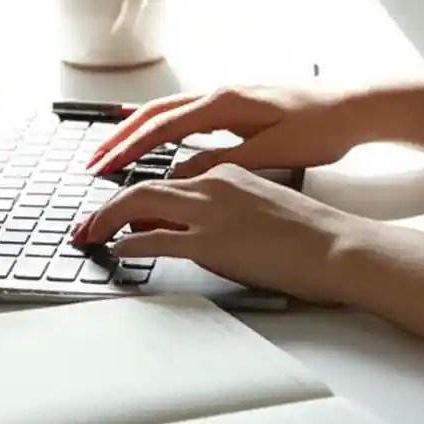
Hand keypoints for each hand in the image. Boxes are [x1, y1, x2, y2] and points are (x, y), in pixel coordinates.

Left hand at [73, 163, 370, 303]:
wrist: (337, 246)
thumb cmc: (311, 234)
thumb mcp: (261, 207)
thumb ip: (224, 210)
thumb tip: (195, 226)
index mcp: (227, 173)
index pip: (169, 180)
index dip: (136, 196)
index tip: (119, 210)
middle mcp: (213, 184)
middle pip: (144, 187)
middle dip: (107, 205)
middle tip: (87, 223)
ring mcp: (210, 212)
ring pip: (140, 205)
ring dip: (106, 220)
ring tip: (90, 235)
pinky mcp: (211, 242)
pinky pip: (155, 240)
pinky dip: (129, 244)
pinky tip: (118, 250)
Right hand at [88, 86, 365, 176]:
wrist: (355, 106)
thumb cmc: (321, 128)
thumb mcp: (273, 153)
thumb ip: (224, 161)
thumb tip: (181, 173)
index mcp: (225, 104)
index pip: (164, 127)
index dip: (130, 148)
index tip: (105, 166)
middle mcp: (220, 94)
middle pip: (156, 114)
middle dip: (121, 138)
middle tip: (93, 161)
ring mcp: (227, 97)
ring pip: (168, 110)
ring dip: (136, 129)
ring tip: (108, 147)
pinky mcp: (236, 106)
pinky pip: (185, 112)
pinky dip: (160, 122)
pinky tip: (152, 130)